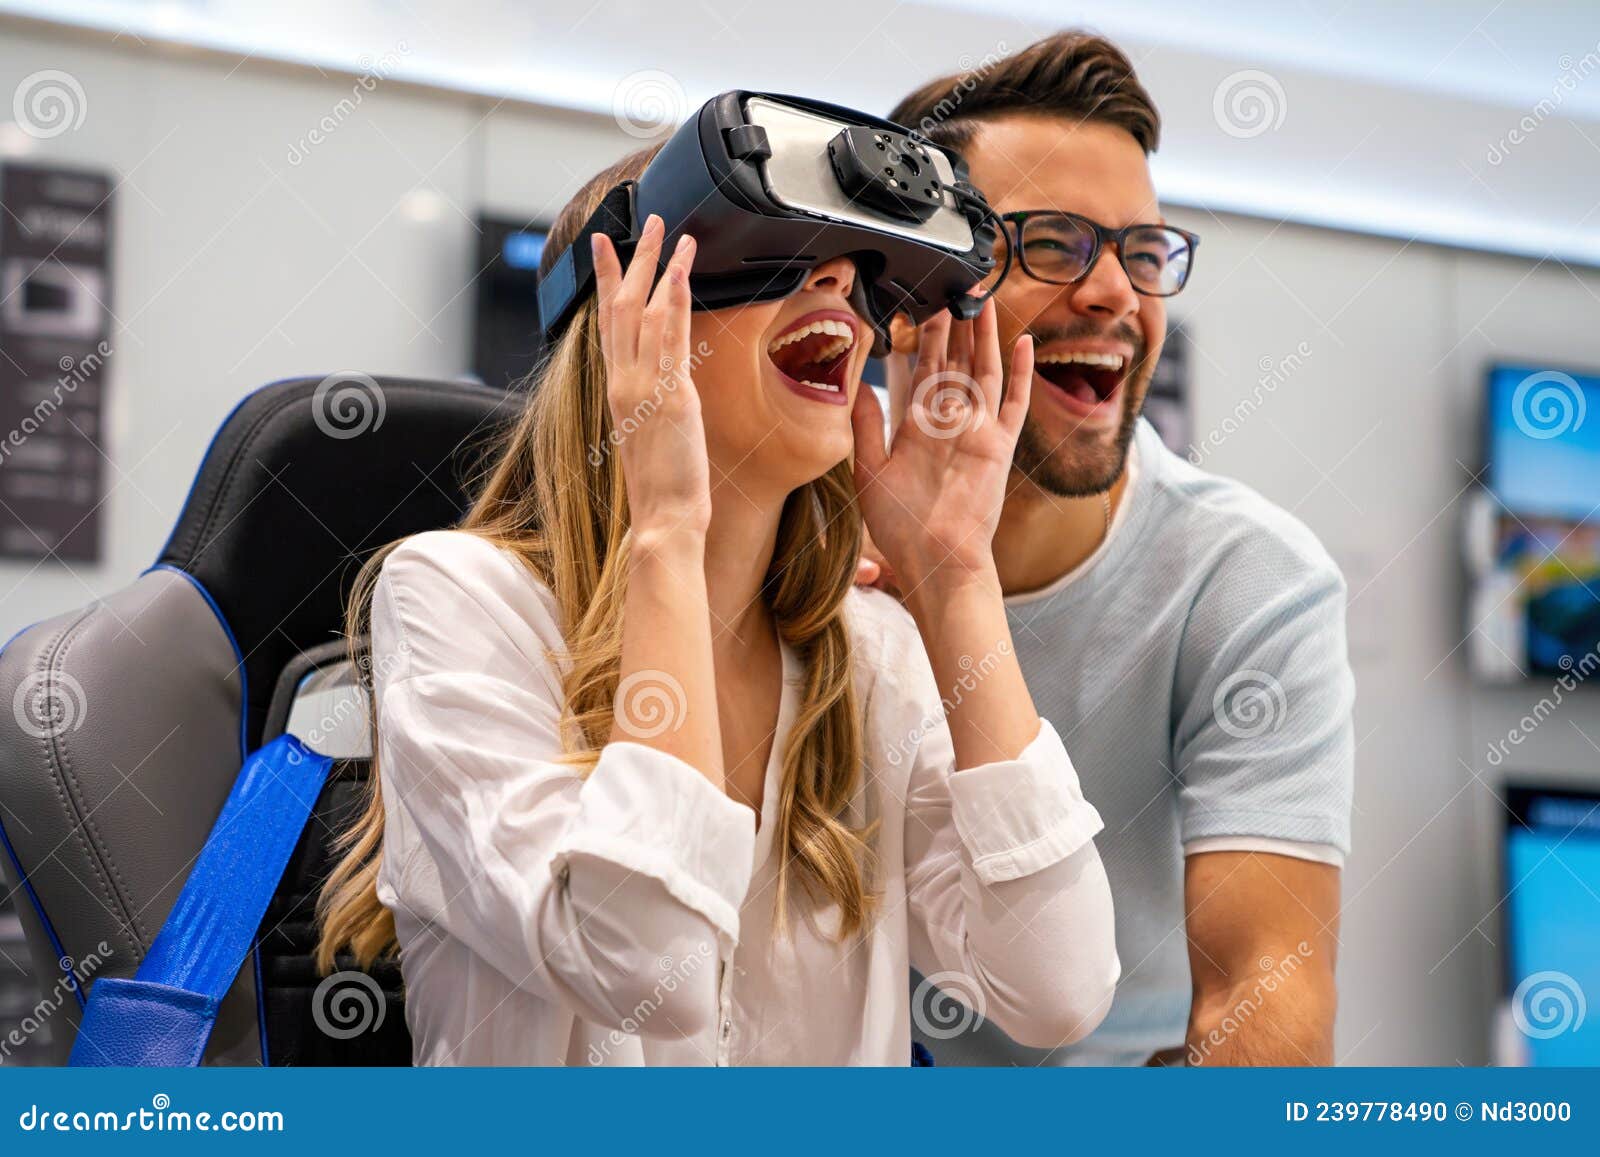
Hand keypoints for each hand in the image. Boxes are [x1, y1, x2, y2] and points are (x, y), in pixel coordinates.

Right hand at [592, 215, 709, 538]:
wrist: (663, 519)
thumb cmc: (662, 486)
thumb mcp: (650, 434)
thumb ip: (649, 402)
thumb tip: (663, 384)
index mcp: (617, 389)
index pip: (608, 324)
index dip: (605, 281)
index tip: (603, 246)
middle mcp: (623, 381)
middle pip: (620, 306)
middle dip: (630, 259)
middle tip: (643, 220)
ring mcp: (643, 387)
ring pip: (643, 312)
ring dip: (656, 265)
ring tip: (669, 230)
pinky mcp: (669, 396)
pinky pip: (670, 337)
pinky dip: (673, 299)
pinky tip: (680, 269)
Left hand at [850, 298, 1032, 595]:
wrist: (935, 562)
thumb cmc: (900, 527)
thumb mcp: (868, 471)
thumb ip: (865, 426)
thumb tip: (856, 384)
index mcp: (917, 426)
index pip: (920, 368)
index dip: (920, 335)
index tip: (918, 302)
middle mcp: (949, 423)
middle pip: (954, 359)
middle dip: (954, 321)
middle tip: (954, 283)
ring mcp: (978, 432)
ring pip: (983, 370)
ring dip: (984, 334)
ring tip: (983, 297)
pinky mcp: (1000, 446)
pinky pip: (1015, 403)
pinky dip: (1021, 373)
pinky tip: (1023, 342)